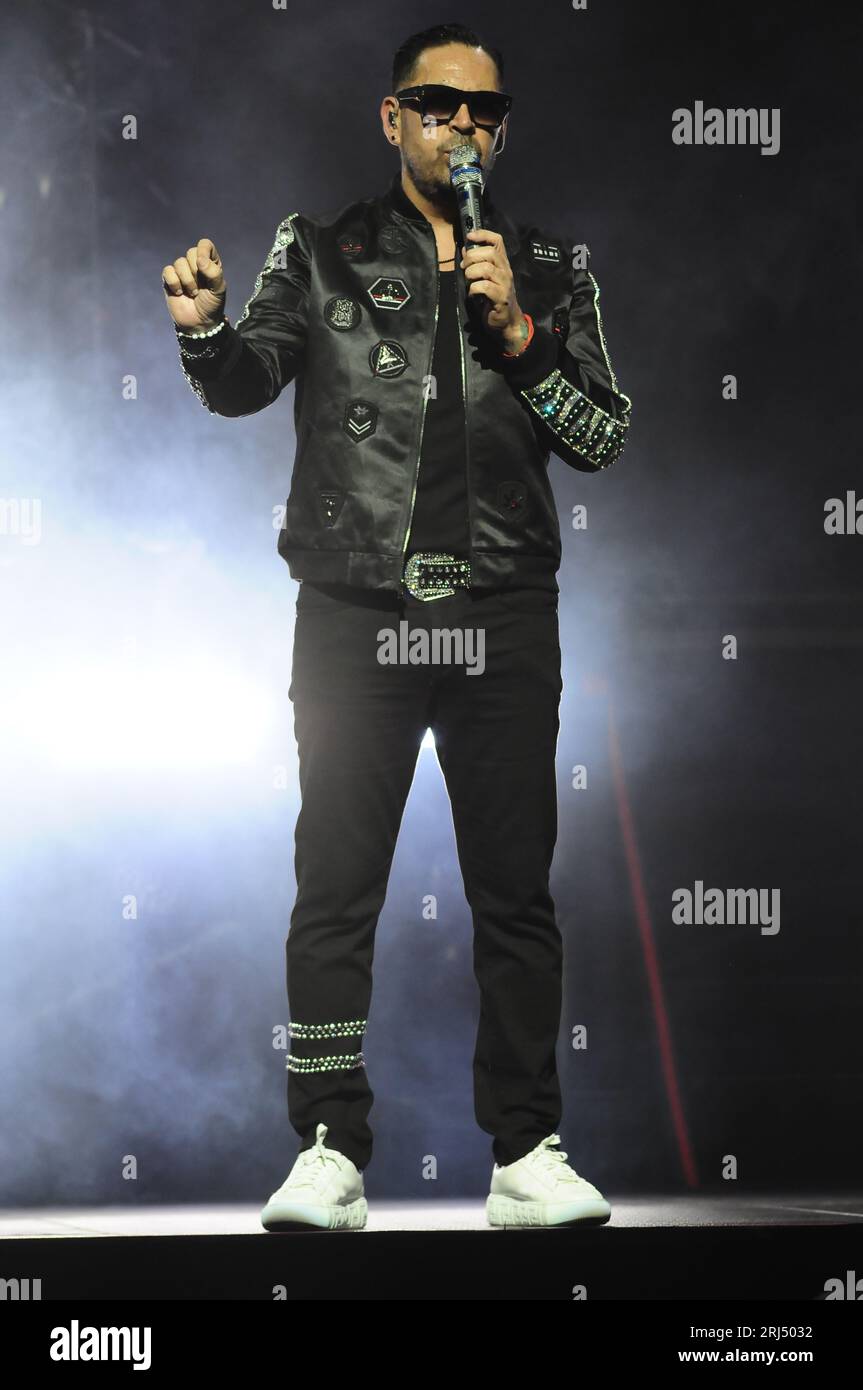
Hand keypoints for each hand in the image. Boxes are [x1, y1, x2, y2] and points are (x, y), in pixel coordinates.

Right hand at [162, 238, 226, 331]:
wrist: (199, 323)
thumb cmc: (212, 305)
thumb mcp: (218, 290)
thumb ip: (213, 273)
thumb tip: (200, 259)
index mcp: (210, 263)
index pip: (205, 245)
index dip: (203, 250)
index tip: (203, 264)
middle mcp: (195, 264)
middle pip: (191, 252)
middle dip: (196, 271)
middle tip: (201, 287)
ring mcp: (181, 271)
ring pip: (179, 262)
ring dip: (187, 281)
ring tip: (193, 293)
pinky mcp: (170, 279)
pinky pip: (168, 271)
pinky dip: (174, 283)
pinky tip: (179, 293)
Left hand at [459, 227, 526, 349]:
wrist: (507, 321)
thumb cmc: (494, 299)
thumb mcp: (485, 278)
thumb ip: (476, 263)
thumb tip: (464, 250)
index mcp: (502, 263)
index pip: (497, 241)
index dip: (483, 234)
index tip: (470, 236)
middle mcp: (505, 271)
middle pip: (490, 253)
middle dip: (472, 257)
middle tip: (465, 267)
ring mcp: (505, 284)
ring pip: (486, 268)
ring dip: (472, 273)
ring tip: (469, 281)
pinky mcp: (500, 298)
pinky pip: (484, 287)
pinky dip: (473, 289)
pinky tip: (472, 294)